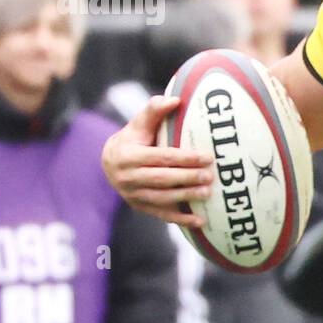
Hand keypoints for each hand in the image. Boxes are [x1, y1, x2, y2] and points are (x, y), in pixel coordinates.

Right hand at [101, 95, 213, 227]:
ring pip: (162, 198)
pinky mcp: (139, 207)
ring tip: (208, 193)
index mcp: (127, 156)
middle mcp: (127, 178)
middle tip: (211, 176)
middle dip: (188, 178)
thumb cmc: (133, 138)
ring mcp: (132, 195)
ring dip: (186, 197)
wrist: (110, 162)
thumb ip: (154, 110)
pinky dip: (181, 220)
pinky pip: (161, 215)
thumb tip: (175, 99)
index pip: (161, 157)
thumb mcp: (139, 123)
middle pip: (162, 179)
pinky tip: (200, 222)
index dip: (185, 158)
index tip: (206, 156)